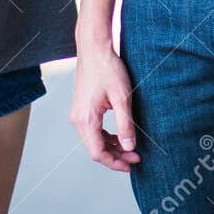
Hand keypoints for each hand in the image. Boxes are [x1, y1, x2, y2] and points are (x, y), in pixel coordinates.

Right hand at [70, 46, 140, 171]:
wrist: (94, 49)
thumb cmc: (108, 69)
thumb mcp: (122, 97)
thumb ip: (125, 124)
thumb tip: (129, 147)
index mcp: (86, 119)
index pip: (98, 153)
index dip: (115, 162)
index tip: (131, 164)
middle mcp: (78, 119)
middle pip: (95, 149)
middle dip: (115, 156)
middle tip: (135, 157)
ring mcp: (78, 114)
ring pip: (93, 140)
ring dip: (111, 147)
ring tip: (130, 147)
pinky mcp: (81, 109)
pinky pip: (92, 130)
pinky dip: (106, 137)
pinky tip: (119, 135)